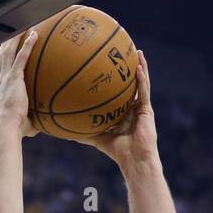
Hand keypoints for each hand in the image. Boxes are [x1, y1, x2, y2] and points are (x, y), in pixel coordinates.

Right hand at [0, 30, 39, 138]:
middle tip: (13, 31)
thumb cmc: (16, 129)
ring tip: (23, 26)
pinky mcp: (14, 78)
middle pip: (1, 55)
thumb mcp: (25, 123)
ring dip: (15, 37)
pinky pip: (21, 57)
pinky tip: (33, 34)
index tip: (5, 49)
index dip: (2, 57)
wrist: (8, 127)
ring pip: (9, 51)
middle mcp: (0, 80)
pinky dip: (27, 44)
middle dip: (6, 42)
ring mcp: (6, 77)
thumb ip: (32, 120)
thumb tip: (44, 126)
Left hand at [73, 51, 157, 166]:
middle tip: (124, 51)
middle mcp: (134, 107)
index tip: (110, 64)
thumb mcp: (98, 139)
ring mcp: (142, 108)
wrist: (134, 161)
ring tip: (137, 51)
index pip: (120, 92)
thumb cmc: (118, 152)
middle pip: (132, 83)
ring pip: (142, 83)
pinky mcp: (147, 111)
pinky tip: (138, 67)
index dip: (117, 79)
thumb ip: (85, 132)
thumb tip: (65, 131)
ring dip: (140, 67)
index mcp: (125, 112)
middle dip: (129, 67)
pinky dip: (142, 79)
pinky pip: (144, 91)